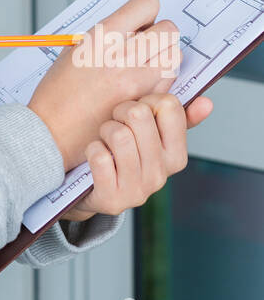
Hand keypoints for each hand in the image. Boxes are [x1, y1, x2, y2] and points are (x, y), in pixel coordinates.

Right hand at [28, 0, 182, 173]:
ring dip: (163, 58)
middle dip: (160, 34)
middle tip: (146, 44)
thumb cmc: (57, 92)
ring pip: (174, 57)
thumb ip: (105, 35)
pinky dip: (161, 83)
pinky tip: (141, 87)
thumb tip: (132, 25)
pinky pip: (169, 85)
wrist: (52, 132)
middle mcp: (122, 56)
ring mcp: (136, 82)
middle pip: (168, 30)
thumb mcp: (73, 51)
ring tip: (144, 66)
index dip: (146, 11)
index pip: (147, 5)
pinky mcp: (143, 104)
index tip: (140, 21)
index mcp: (102, 36)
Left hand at [58, 91, 213, 220]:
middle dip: (121, 111)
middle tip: (117, 122)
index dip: (148, 100)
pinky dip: (92, 149)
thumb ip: (180, 118)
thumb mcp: (152, 137)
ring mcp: (138, 190)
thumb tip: (206, 102)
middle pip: (138, 114)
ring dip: (106, 130)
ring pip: (119, 134)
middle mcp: (161, 175)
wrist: (94, 190)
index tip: (139, 111)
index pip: (169, 106)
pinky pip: (99, 155)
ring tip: (107, 139)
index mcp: (176, 156)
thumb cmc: (125, 154)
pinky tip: (96, 157)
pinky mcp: (112, 199)